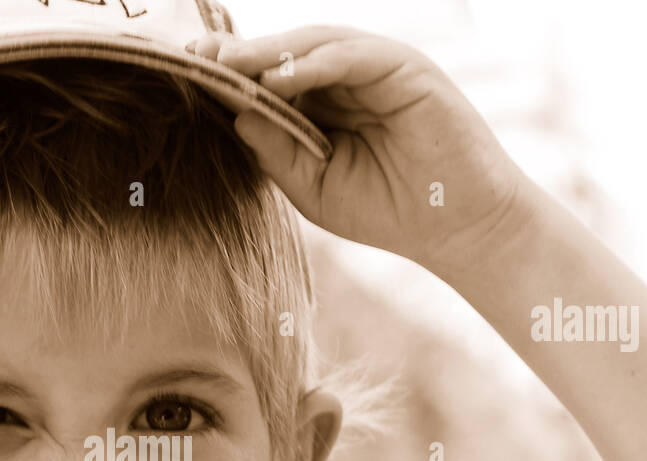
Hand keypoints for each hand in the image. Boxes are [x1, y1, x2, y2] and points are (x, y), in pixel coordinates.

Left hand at [192, 26, 534, 277]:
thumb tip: (235, 115)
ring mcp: (379, 69)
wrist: (456, 229)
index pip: (273, 79)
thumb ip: (277, 152)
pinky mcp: (408, 69)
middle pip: (288, 54)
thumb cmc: (388, 211)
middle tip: (197, 54)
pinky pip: (355, 55)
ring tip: (229, 62)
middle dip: (242, 54)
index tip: (190, 72)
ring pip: (316, 45)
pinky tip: (280, 77)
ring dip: (270, 52)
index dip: (234, 74)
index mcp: (327, 104)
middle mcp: (350, 79)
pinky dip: (316, 62)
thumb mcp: (315, 187)